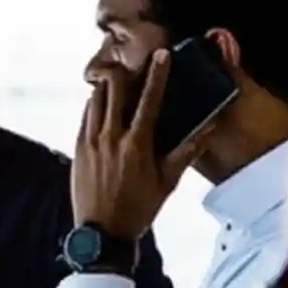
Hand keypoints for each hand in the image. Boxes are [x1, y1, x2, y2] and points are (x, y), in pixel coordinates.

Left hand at [72, 51, 213, 238]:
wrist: (102, 233)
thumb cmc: (139, 208)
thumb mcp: (167, 182)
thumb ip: (187, 152)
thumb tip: (209, 129)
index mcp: (137, 144)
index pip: (148, 99)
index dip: (156, 74)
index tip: (162, 55)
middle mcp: (111, 137)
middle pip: (114, 90)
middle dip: (125, 73)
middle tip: (134, 67)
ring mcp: (91, 142)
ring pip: (95, 100)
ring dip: (107, 88)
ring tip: (117, 83)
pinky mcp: (78, 149)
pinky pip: (84, 117)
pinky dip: (94, 106)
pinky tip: (101, 106)